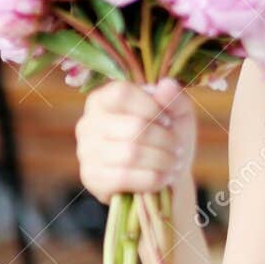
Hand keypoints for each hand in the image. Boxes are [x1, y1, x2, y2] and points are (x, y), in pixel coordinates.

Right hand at [75, 78, 195, 201]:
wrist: (164, 176)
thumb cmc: (168, 138)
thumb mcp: (179, 114)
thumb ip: (175, 98)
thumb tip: (166, 84)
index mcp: (104, 99)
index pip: (122, 93)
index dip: (151, 107)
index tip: (169, 121)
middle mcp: (88, 122)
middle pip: (133, 126)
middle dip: (165, 140)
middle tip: (177, 149)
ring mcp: (86, 151)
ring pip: (131, 154)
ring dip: (162, 160)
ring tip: (174, 163)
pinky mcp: (90, 177)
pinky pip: (124, 177)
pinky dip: (152, 179)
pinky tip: (163, 178)